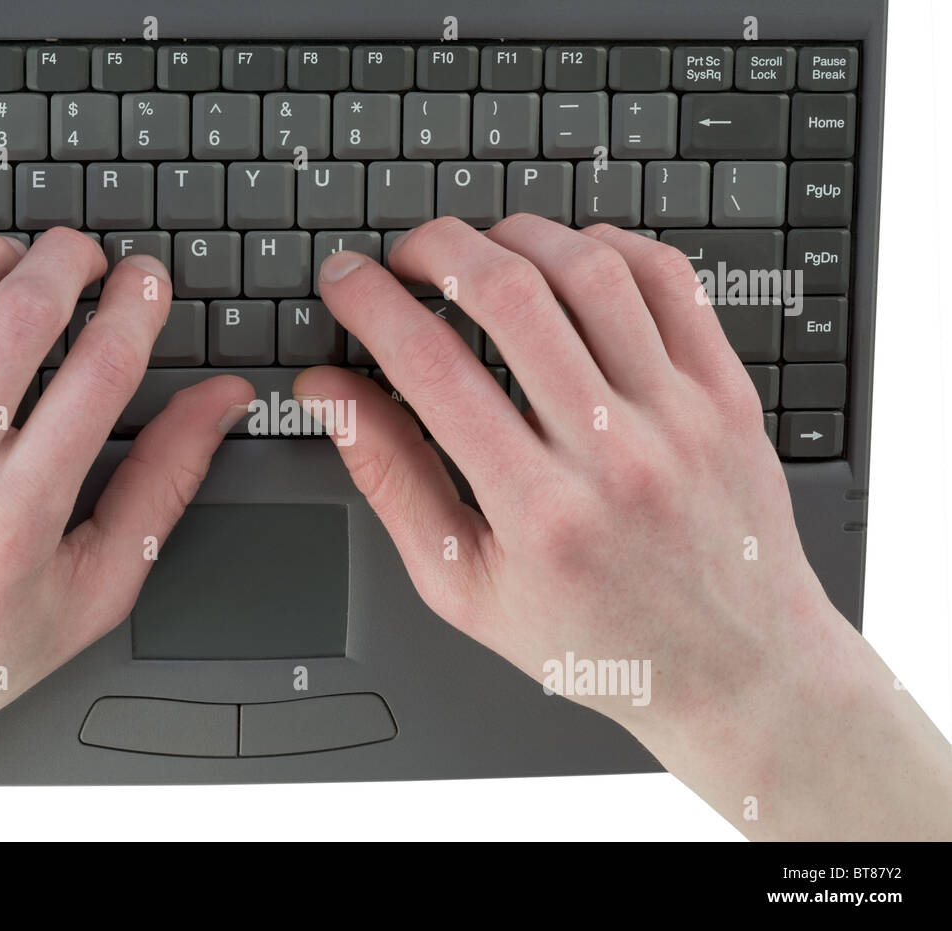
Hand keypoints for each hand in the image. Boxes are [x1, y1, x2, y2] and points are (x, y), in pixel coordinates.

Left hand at [0, 228, 251, 838]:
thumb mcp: (85, 596)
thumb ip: (160, 489)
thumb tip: (217, 404)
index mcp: (16, 517)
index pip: (101, 369)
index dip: (139, 305)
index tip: (147, 281)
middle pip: (20, 314)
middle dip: (70, 261)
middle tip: (85, 255)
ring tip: (6, 258)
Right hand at [299, 215, 951, 839]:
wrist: (736, 670)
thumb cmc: (595, 639)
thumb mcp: (466, 586)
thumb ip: (394, 481)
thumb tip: (333, 396)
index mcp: (537, 511)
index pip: (431, 368)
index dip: (371, 305)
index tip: (345, 280)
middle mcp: (613, 453)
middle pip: (510, 295)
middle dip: (435, 248)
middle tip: (404, 255)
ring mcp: (680, 417)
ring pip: (590, 270)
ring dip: (517, 236)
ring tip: (481, 252)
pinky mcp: (727, 396)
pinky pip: (671, 281)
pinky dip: (610, 246)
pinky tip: (571, 259)